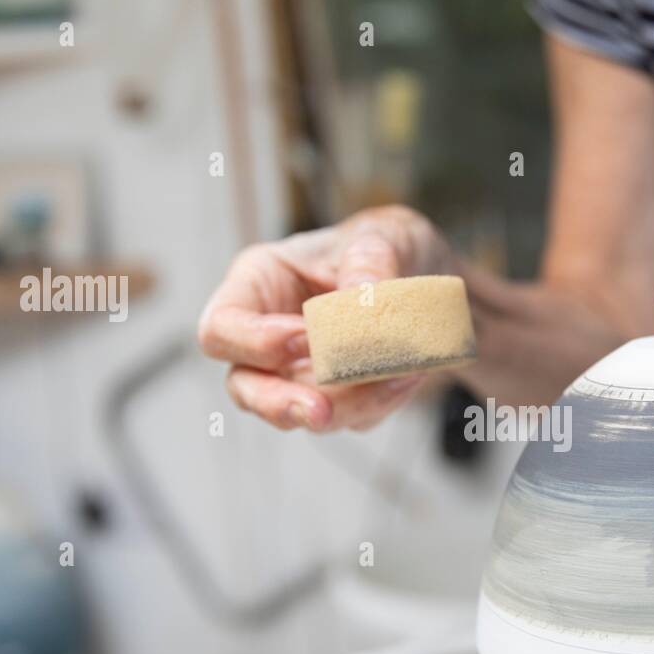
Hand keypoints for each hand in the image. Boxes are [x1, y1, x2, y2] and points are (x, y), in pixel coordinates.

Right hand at [198, 205, 457, 431]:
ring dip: (348, 405)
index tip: (307, 339)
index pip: (222, 327)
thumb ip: (371, 260)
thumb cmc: (389, 248)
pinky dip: (379, 403)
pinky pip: (349, 417)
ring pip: (300, 413)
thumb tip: (359, 297)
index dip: (254, 342)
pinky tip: (408, 375)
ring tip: (399, 374)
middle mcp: (267, 337)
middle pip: (244, 387)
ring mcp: (298, 375)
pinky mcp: (336, 400)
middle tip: (320, 412)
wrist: (430, 286)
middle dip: (280, 403)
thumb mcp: (385, 236)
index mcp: (259, 284)